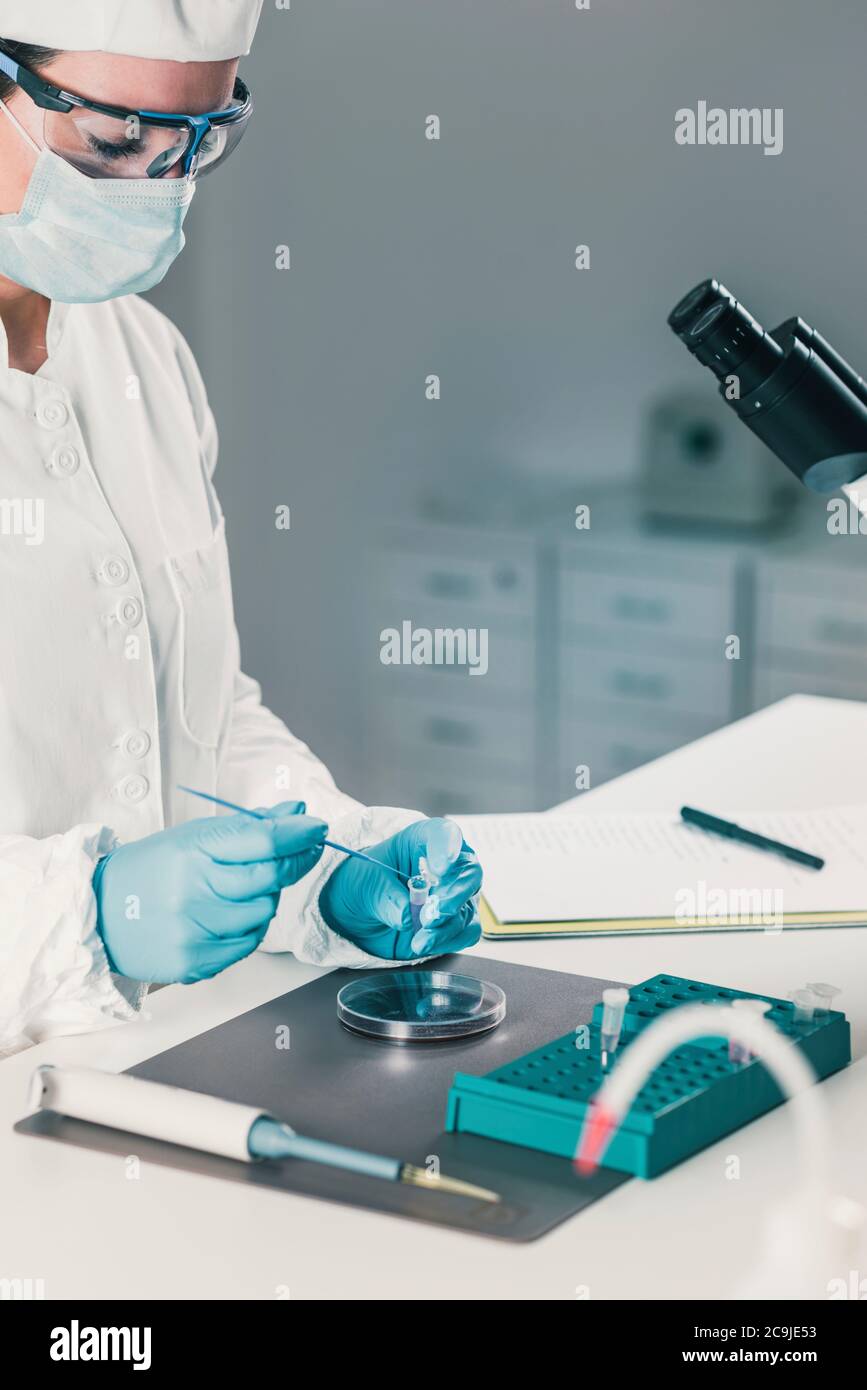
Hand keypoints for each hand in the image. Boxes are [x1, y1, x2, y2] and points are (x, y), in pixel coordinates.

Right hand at [94, 802, 325, 982]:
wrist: (99, 914)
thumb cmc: (151, 870)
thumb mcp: (192, 836)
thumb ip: (249, 827)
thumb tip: (298, 814)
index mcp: (191, 850)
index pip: (263, 841)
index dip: (298, 834)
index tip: (316, 827)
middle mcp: (192, 890)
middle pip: (271, 877)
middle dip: (296, 861)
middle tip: (305, 850)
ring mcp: (194, 930)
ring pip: (265, 913)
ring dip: (265, 898)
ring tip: (239, 889)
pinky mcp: (195, 961)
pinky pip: (248, 944)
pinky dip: (248, 928)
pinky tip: (227, 916)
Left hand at [319, 817, 481, 960]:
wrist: (362, 911)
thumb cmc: (367, 882)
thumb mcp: (367, 883)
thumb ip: (388, 898)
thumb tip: (408, 917)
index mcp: (425, 839)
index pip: (444, 834)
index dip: (446, 848)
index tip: (440, 868)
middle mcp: (449, 863)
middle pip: (469, 872)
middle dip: (454, 896)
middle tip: (432, 915)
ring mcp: (457, 893)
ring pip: (468, 907)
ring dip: (447, 926)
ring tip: (419, 940)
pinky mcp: (457, 921)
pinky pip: (467, 932)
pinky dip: (449, 940)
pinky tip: (425, 943)